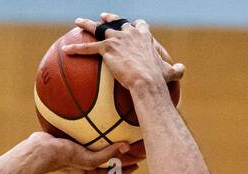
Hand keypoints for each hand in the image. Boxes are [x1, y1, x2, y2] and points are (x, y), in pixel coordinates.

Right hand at [25, 131, 135, 173]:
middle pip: (105, 158)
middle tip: (131, 144)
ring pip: (93, 145)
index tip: (138, 161)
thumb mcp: (88, 160)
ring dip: (103, 139)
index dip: (126, 167)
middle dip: (118, 153)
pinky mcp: (65, 141)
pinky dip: (88, 126)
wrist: (38, 151)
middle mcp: (81, 165)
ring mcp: (72, 154)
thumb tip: (125, 146)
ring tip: (114, 128)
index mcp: (87, 173)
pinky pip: (81, 133)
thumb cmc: (62, 159)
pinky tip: (92, 114)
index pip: (112, 171)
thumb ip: (106, 155)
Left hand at [67, 14, 184, 90]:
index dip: (134, 25)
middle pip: (117, 22)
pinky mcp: (106, 49)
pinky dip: (76, 49)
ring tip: (77, 23)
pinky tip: (65, 50)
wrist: (147, 81)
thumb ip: (176, 69)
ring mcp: (116, 39)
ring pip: (98, 29)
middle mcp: (129, 33)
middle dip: (109, 19)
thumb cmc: (159, 80)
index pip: (138, 26)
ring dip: (87, 25)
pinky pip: (87, 48)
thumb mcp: (171, 73)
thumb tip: (182, 69)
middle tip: (103, 17)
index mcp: (144, 36)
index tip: (130, 25)